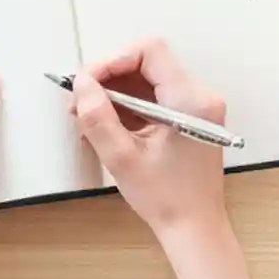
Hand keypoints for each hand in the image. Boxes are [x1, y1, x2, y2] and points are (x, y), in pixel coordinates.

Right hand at [71, 37, 227, 235]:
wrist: (195, 226)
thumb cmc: (165, 198)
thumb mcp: (121, 157)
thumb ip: (98, 116)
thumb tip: (81, 82)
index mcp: (190, 100)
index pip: (150, 51)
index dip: (113, 60)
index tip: (86, 83)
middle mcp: (200, 96)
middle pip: (147, 64)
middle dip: (109, 79)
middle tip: (78, 104)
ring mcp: (197, 106)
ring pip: (148, 81)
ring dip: (115, 94)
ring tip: (86, 119)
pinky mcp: (190, 117)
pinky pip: (155, 98)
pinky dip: (128, 107)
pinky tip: (105, 128)